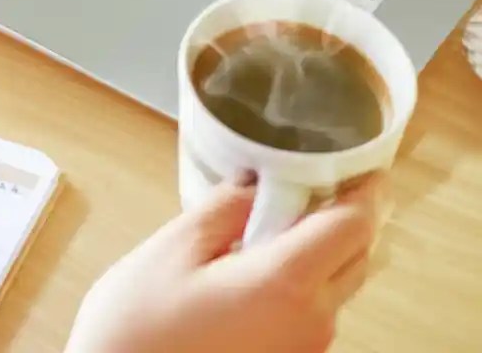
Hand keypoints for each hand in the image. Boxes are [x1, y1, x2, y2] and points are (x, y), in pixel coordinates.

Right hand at [66, 173, 386, 352]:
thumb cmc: (136, 330)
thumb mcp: (172, 250)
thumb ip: (224, 209)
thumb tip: (254, 182)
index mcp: (286, 284)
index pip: (354, 225)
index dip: (361, 188)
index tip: (355, 163)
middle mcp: (310, 323)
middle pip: (356, 258)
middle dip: (341, 220)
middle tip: (305, 189)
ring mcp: (302, 350)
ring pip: (334, 288)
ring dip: (316, 255)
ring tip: (262, 233)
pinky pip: (310, 315)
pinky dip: (297, 287)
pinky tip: (249, 275)